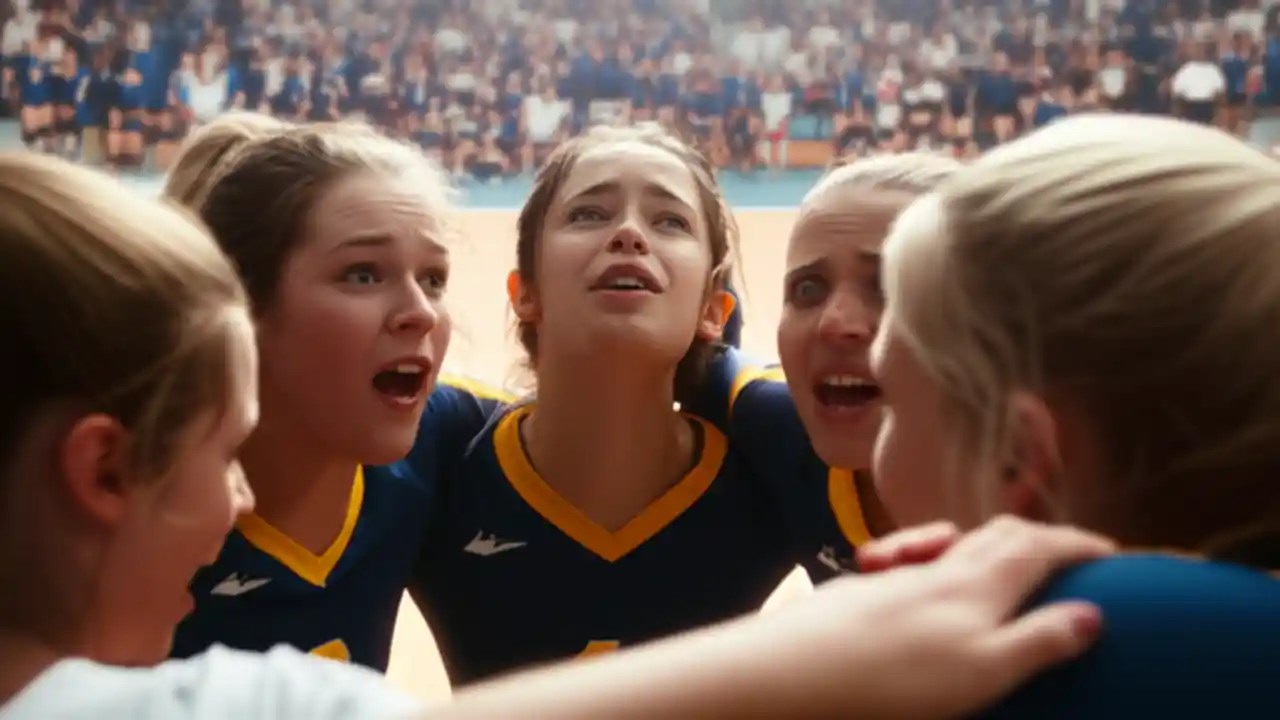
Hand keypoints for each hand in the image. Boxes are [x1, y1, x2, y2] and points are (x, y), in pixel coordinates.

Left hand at [756, 516, 1114, 718]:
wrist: (799, 668)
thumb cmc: (898, 677)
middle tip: (1068, 551)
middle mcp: (940, 567)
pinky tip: (930, 575)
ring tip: (1008, 556)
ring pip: (956, 542)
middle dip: (1039, 535)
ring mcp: (899, 574)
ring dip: (991, 540)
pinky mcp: (865, 590)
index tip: (1110, 551)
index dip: (1076, 544)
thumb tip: (1093, 614)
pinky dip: (945, 556)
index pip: (1038, 546)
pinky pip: (919, 559)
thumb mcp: (984, 669)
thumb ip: (1038, 640)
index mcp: (978, 584)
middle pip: (998, 533)